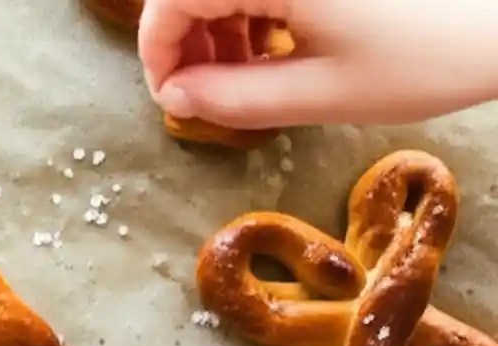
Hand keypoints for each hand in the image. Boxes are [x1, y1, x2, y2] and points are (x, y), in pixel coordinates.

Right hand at [140, 0, 497, 129]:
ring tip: (245, 76)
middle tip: (205, 94)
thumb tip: (176, 96)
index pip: (171, 1)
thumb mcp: (321, 93)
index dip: (157, 52)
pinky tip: (274, 45)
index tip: (172, 98)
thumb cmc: (426, 56)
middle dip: (185, 40)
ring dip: (218, 25)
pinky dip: (252, 7)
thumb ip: (234, 98)